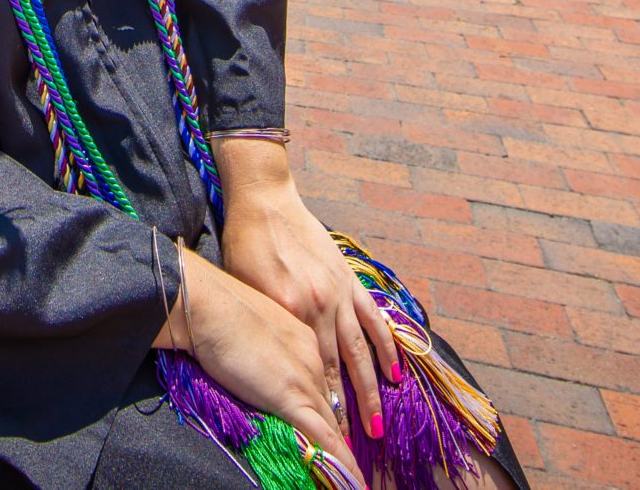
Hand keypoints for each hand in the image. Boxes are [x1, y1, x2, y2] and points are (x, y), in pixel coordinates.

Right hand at [157, 246, 362, 479]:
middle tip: (357, 452)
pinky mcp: (290, 396)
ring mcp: (305, 376)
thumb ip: (263, 342)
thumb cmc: (217, 307)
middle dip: (346, 429)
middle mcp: (313, 355)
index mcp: (305, 335)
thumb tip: (255, 359)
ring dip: (347, 452)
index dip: (330, 403)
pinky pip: (324, 437)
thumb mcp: (252, 321)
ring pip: (333, 422)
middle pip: (334, 402)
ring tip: (358, 477)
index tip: (338, 422)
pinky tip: (353, 480)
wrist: (209, 303)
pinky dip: (340, 462)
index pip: (323, 378)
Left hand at [215, 140, 401, 442]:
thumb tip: (278, 362)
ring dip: (373, 387)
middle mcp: (319, 305)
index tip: (328, 431)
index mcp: (291, 309)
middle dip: (351, 406)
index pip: (310, 367)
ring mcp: (338, 292)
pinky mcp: (348, 279)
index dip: (320, 401)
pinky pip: (372, 318)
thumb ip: (266, 321)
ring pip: (360, 349)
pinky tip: (395, 369)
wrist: (265, 201)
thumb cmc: (245, 243)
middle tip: (363, 439)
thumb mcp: (244, 286)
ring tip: (380, 420)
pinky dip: (386, 345)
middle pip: (338, 366)